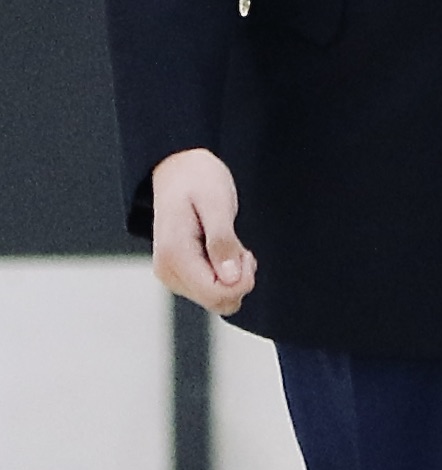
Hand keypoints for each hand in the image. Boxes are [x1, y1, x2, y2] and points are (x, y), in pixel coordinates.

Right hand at [152, 148, 255, 314]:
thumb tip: (230, 279)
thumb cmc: (198, 180)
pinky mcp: (180, 274)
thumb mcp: (216, 204)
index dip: (242, 281)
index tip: (245, 254)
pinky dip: (226, 275)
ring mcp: (172, 274)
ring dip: (234, 277)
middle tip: (240, 248)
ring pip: (217, 299)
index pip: (216, 294)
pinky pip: (212, 290)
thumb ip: (223, 241)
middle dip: (239, 279)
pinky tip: (224, 251)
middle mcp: (168, 270)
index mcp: (174, 254)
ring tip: (230, 244)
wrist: (178, 168)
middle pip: (217, 302)